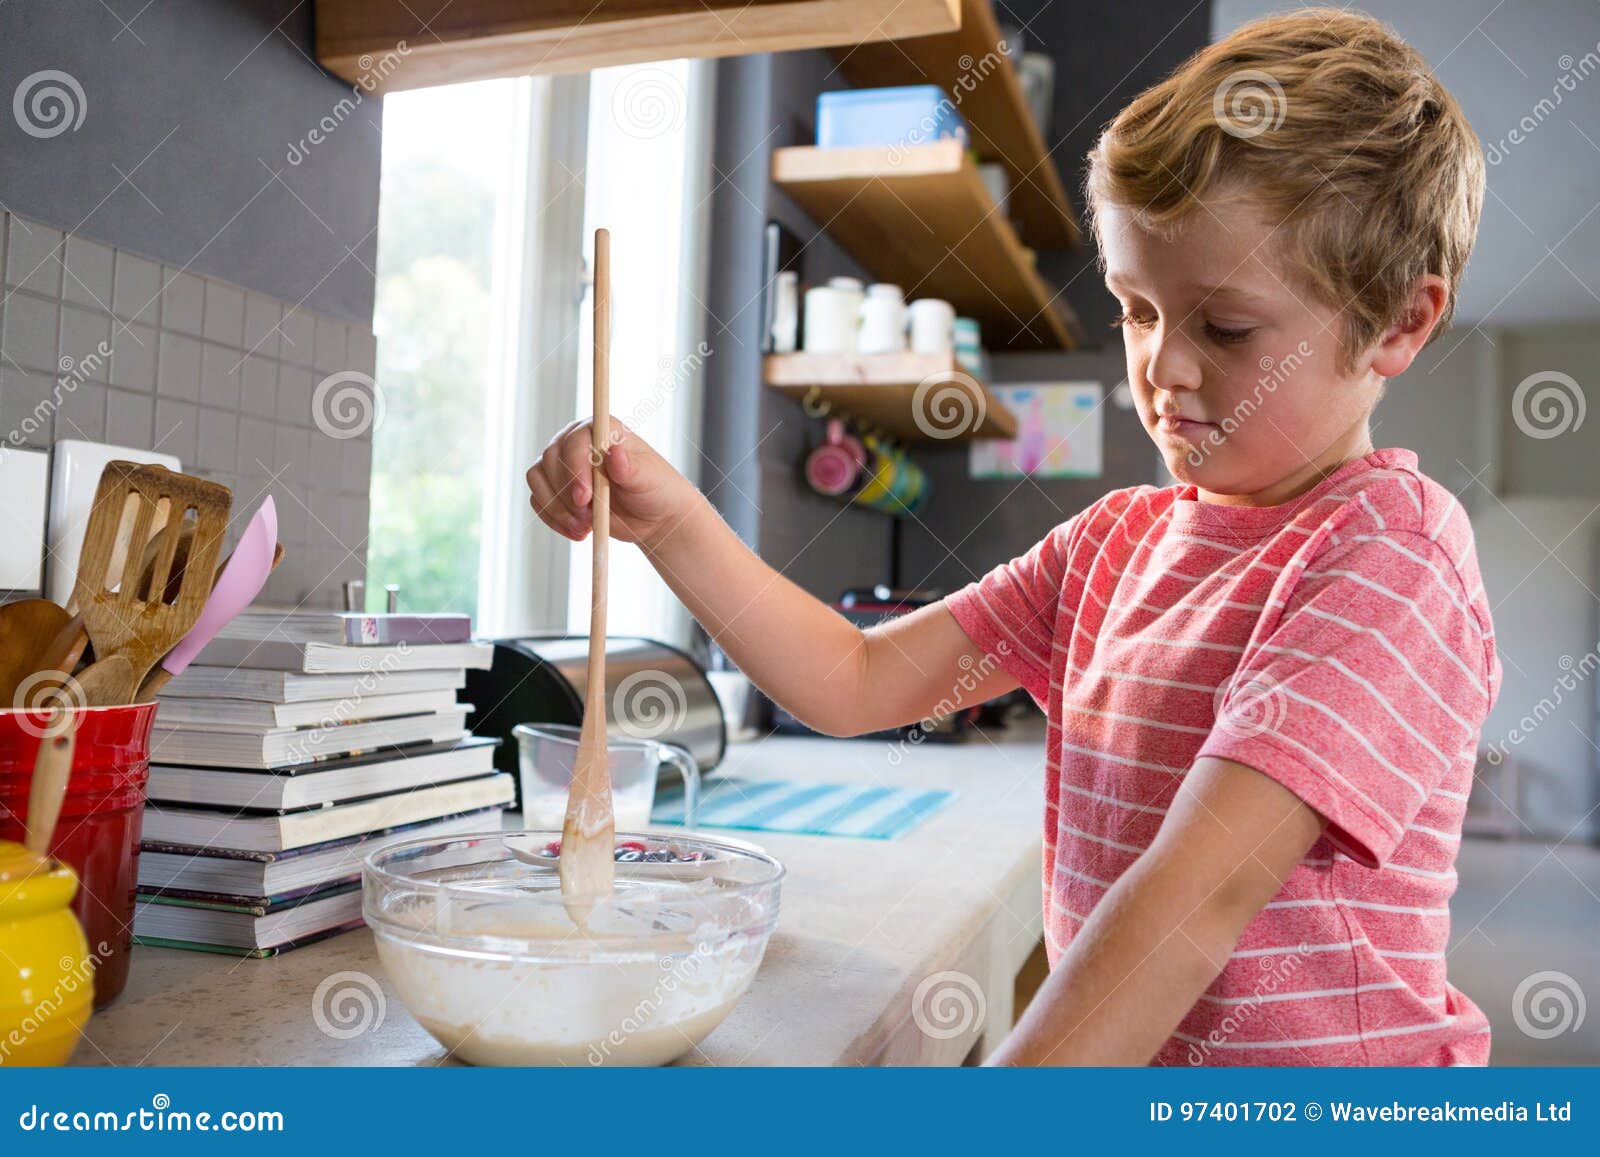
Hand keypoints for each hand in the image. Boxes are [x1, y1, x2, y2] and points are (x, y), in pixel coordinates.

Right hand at [525, 417, 698, 549]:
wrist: (652, 516)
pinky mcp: (555, 487)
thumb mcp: (648, 480)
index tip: (585, 498)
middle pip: (550, 459)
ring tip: (585, 528)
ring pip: (538, 479)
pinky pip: (538, 500)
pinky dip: (553, 519)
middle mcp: (577, 441)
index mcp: (602, 429)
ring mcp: (563, 464)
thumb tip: (614, 453)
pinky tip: (578, 531)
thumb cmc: (655, 490)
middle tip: (588, 520)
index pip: (575, 441)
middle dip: (566, 494)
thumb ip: (629, 468)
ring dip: (558, 509)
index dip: (575, 469)